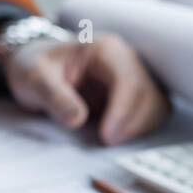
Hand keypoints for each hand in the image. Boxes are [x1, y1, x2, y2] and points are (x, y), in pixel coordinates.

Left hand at [3, 33, 169, 144]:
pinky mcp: (133, 96)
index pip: (129, 79)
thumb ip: (54, 96)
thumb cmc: (35, 66)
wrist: (35, 66)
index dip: (123, 111)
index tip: (107, 136)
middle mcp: (127, 60)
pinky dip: (140, 130)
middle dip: (132, 123)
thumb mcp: (35, 78)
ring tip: (110, 142)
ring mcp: (133, 78)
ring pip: (157, 106)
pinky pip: (151, 114)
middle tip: (106, 143)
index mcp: (105, 50)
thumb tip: (77, 119)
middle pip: (149, 94)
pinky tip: (117, 138)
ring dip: (139, 128)